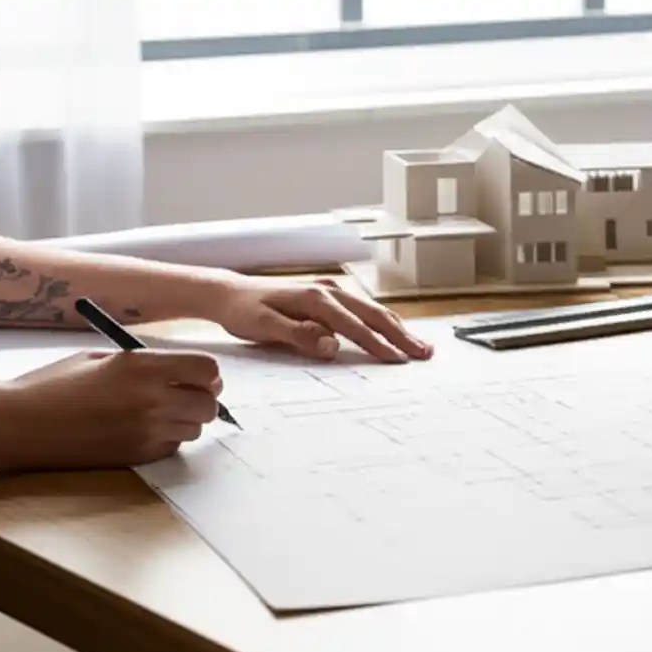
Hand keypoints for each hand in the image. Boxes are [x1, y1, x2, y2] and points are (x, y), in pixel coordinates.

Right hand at [4, 350, 222, 468]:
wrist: (19, 424)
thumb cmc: (54, 385)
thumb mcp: (100, 357)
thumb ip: (143, 363)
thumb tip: (179, 371)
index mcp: (141, 366)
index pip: (207, 369)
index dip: (208, 374)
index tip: (199, 376)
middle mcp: (150, 399)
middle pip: (209, 404)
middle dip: (203, 399)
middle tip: (186, 396)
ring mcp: (145, 431)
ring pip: (194, 429)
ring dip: (185, 420)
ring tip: (157, 413)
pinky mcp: (137, 456)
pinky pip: (172, 447)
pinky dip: (166, 439)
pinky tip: (140, 430)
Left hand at [207, 276, 432, 362]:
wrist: (227, 292)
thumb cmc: (243, 311)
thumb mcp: (263, 326)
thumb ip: (298, 335)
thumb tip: (331, 344)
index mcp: (316, 300)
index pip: (356, 327)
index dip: (379, 345)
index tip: (399, 360)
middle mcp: (328, 291)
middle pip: (374, 315)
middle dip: (401, 335)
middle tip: (424, 353)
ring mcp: (329, 290)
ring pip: (371, 310)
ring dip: (396, 327)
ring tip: (418, 344)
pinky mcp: (326, 295)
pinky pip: (361, 308)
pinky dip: (381, 320)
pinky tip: (391, 329)